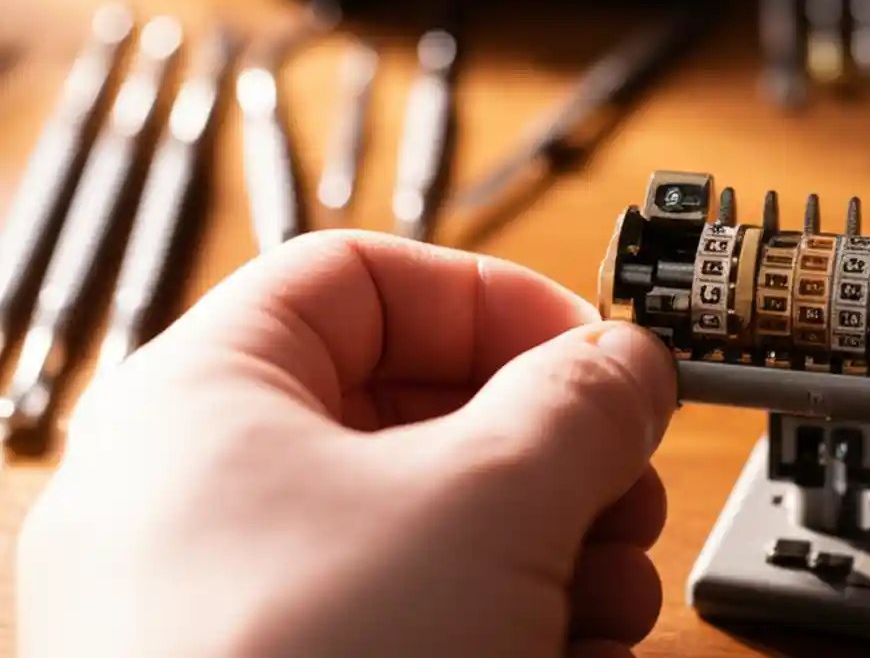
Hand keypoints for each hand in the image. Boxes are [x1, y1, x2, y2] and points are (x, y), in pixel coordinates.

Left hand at [16, 231, 676, 657]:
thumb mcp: (489, 501)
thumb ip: (581, 401)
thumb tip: (632, 363)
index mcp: (210, 397)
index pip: (364, 278)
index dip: (494, 300)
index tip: (592, 349)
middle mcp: (211, 493)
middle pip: (415, 408)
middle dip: (548, 447)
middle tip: (622, 481)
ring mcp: (245, 597)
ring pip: (431, 521)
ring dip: (549, 545)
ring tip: (607, 591)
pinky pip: (413, 610)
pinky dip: (504, 617)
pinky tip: (566, 655)